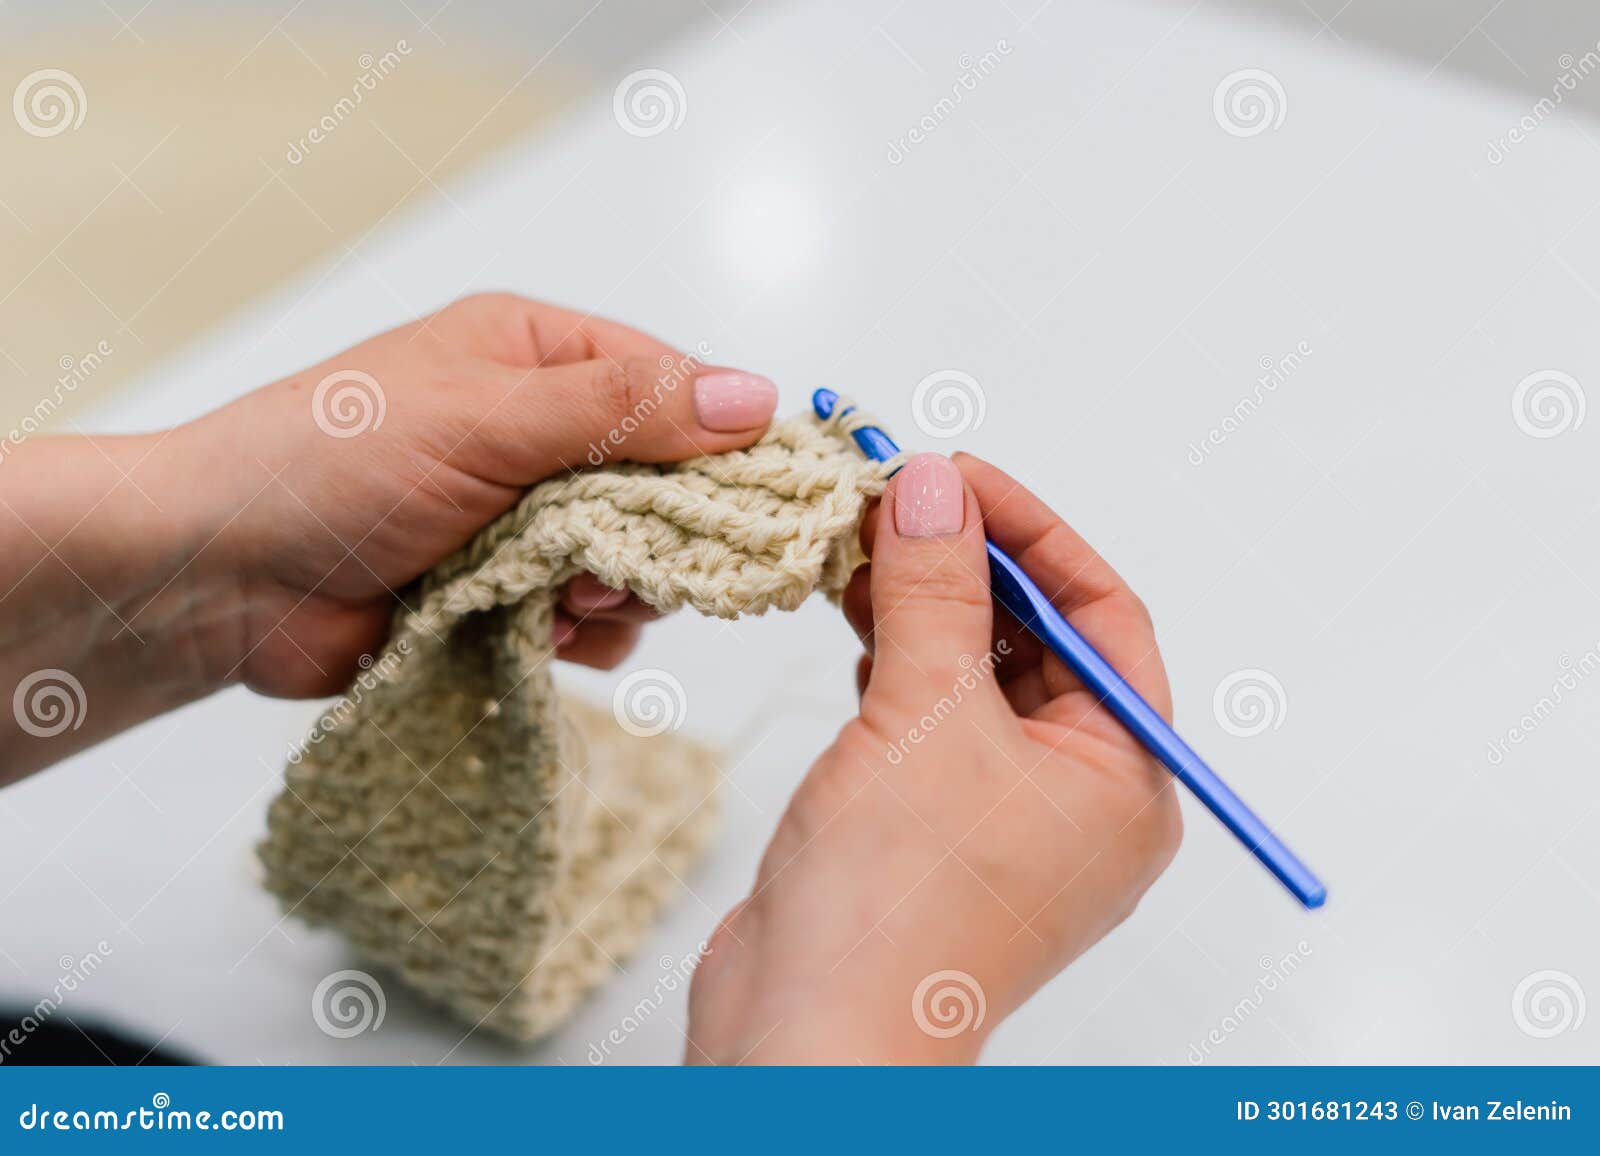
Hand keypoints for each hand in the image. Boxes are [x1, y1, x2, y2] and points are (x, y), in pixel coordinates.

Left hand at [0, 293, 778, 777]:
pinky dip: (582, 633)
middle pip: (669, 482)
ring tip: (558, 593)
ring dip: (617, 588)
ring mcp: (526, 519)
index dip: (725, 439)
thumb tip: (755, 397)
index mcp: (537, 355)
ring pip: (641, 560)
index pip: (674, 386)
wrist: (219, 580)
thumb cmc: (330, 462)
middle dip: (659, 528)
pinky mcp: (509, 595)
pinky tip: (538, 630)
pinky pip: (598, 622)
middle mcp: (542, 433)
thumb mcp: (487, 417)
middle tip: (627, 556)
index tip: (771, 492)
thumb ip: (624, 410)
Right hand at [686, 453, 1181, 1063]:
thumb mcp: (926, 717)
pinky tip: (850, 613)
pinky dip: (893, 656)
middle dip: (967, 561)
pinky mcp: (931, 824)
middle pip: (1035, 639)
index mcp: (1122, 779)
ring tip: (860, 537)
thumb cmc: (894, 909)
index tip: (956, 475)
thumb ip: (934, 590)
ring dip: (922, 601)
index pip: (1102, 616)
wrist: (807, 1037)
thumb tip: (932, 486)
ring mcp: (1001, 814)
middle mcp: (1076, 797)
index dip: (1031, 533)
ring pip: (974, 672)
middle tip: (896, 494)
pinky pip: (929, 713)